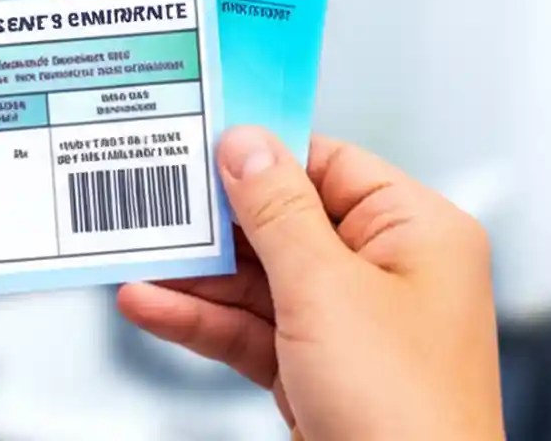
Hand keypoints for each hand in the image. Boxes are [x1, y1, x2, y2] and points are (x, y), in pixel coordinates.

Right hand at [118, 127, 503, 439]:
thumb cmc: (406, 412)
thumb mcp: (327, 291)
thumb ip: (277, 213)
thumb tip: (246, 146)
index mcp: (415, 232)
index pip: (327, 164)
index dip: (263, 151)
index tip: (201, 138)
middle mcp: (386, 272)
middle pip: (283, 222)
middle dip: (215, 221)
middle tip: (153, 200)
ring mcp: (348, 324)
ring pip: (258, 279)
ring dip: (196, 276)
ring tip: (135, 257)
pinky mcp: (315, 368)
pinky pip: (250, 328)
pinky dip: (201, 320)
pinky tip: (151, 306)